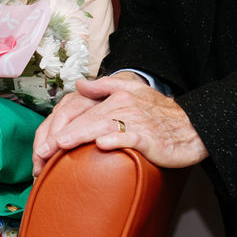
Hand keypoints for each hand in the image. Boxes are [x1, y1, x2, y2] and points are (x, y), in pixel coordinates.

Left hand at [32, 72, 207, 175]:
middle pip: (85, 119)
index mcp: (114, 98)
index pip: (79, 111)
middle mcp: (122, 106)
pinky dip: (116, 140)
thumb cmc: (160, 113)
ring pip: (102, 126)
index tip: (41, 144)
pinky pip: (130, 138)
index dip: (57, 126)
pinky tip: (101, 145)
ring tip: (60, 145)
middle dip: (60, 135)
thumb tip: (79, 83)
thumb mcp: (132, 92)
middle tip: (41, 153)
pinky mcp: (150, 137)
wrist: (195, 127)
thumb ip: (104, 86)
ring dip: (79, 135)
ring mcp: (136, 121)